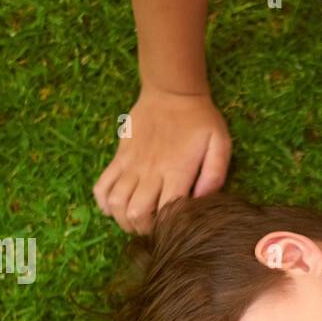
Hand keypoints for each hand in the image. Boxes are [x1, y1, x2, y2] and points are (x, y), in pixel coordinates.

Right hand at [93, 88, 231, 234]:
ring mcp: (131, 165)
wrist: (171, 91)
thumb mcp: (220, 142)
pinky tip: (114, 206)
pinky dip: (103, 202)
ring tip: (135, 220)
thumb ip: (216, 173)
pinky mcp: (119, 157)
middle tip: (154, 228)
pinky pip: (101, 185)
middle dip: (144, 229)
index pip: (165, 213)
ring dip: (122, 219)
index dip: (168, 228)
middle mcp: (151, 171)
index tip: (174, 228)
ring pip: (115, 203)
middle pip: (136, 214)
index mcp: (176, 172)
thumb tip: (202, 199)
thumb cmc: (200, 120)